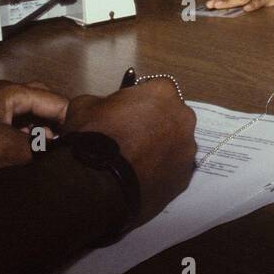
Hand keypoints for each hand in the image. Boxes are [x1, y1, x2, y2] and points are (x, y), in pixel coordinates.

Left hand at [0, 80, 68, 190]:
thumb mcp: (1, 146)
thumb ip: (35, 147)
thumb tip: (59, 152)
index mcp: (11, 94)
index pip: (56, 101)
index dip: (73, 122)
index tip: (87, 145)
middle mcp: (3, 102)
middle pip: (43, 108)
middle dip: (58, 127)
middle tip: (71, 152)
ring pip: (28, 125)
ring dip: (40, 140)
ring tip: (55, 163)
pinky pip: (12, 140)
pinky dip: (24, 151)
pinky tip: (30, 168)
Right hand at [63, 81, 197, 224]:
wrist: (97, 184)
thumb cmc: (93, 137)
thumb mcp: (86, 105)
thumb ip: (103, 101)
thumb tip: (102, 107)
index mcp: (162, 93)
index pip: (157, 89)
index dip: (142, 101)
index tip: (128, 112)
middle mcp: (183, 118)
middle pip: (172, 116)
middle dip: (157, 124)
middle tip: (133, 137)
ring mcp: (187, 149)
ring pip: (176, 144)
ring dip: (162, 149)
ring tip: (137, 162)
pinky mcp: (184, 177)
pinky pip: (174, 169)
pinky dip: (162, 172)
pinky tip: (142, 178)